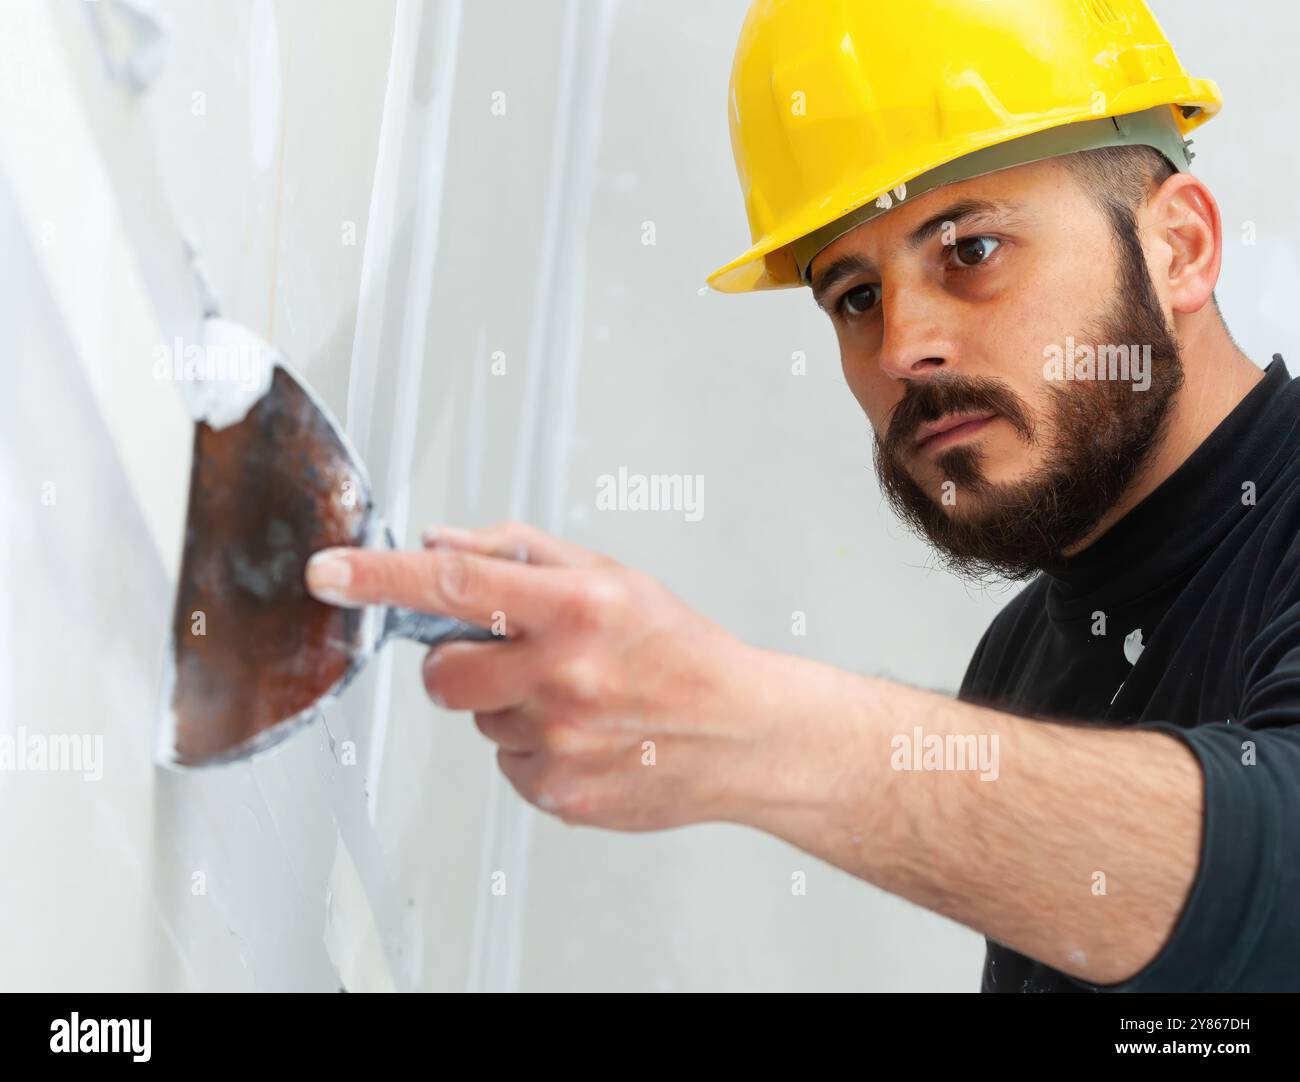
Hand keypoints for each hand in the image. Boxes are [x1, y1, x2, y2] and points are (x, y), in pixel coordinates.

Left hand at [304, 522, 761, 829]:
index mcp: (577, 607)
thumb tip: (440, 541)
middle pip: (443, 674)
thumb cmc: (680, 650)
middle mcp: (564, 675)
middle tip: (515, 658)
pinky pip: (506, 766)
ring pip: (479, 722)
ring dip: (509, 708)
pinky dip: (533, 751)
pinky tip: (584, 737)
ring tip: (578, 700)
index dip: (381, 577)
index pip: (455, 582)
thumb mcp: (613, 576)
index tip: (331, 573)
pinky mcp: (558, 794)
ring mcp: (559, 742)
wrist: (743, 733)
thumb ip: (520, 553)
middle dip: (460, 665)